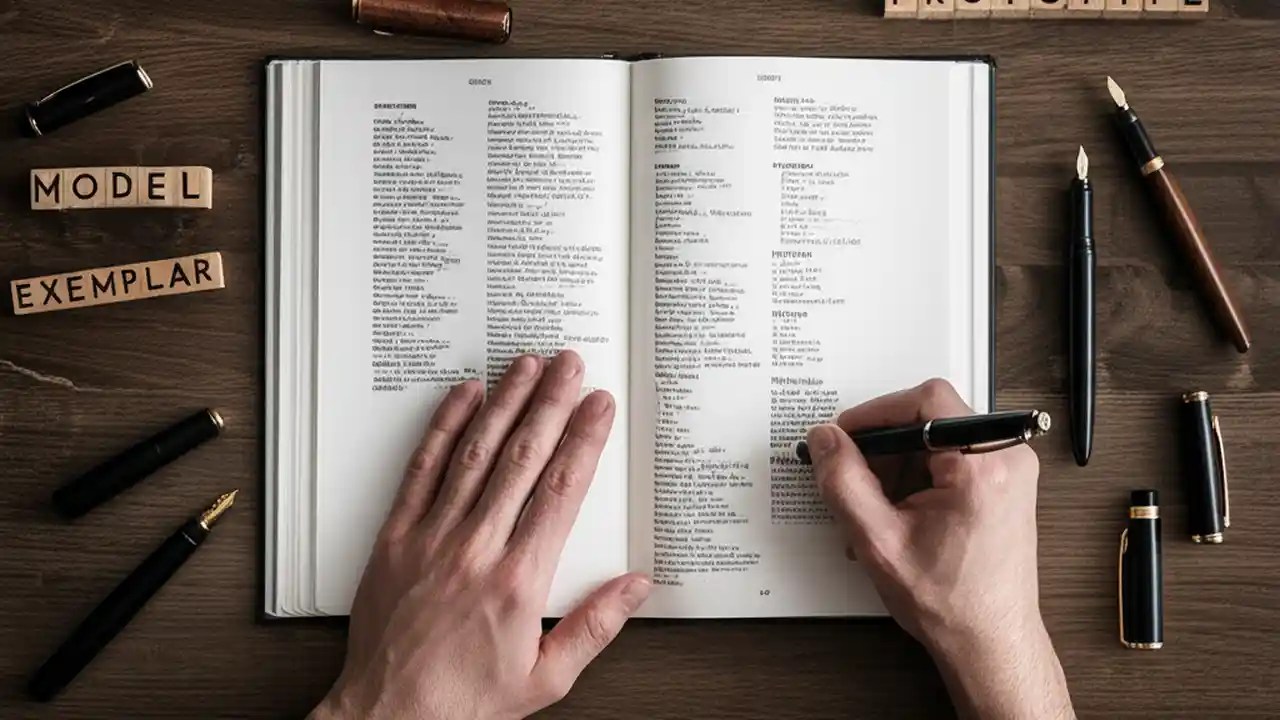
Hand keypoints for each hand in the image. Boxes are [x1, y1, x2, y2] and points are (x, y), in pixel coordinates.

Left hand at [311, 351, 650, 719]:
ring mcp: (432, 539)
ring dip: (504, 403)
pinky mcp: (396, 539)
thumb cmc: (464, 701)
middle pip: (523, 458)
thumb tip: (635, 586)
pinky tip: (463, 398)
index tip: (598, 405)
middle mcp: (476, 549)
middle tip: (568, 364)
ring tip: (525, 366)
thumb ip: (595, 626)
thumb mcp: (547, 678)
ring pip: (475, 453)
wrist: (390, 717)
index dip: (584, 438)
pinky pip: (422, 470)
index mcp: (519, 580)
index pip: (561, 490)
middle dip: (550, 402)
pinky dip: (443, 428)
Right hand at [806, 379, 1072, 719]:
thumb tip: (826, 440)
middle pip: (929, 419)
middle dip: (883, 448)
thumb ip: (844, 482)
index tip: (845, 435)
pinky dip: (916, 478)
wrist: (991, 641)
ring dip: (896, 467)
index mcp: (983, 467)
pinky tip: (897, 514)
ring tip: (875, 510)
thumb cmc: (950, 603)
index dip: (876, 412)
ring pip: (936, 439)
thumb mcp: (879, 541)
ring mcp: (1010, 470)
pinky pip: (951, 458)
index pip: (926, 401)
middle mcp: (1006, 459)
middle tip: (854, 479)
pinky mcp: (1004, 484)